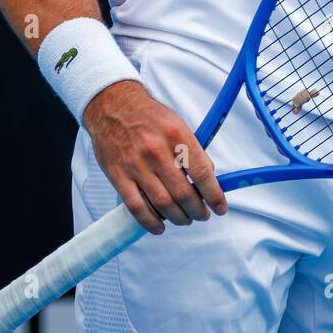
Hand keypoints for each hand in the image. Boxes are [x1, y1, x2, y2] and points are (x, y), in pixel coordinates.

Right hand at [83, 80, 227, 234]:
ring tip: (185, 219)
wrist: (112, 106)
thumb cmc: (149, 116)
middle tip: (203, 215)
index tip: (220, 207)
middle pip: (183, 193)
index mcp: (176, 135)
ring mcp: (135, 165)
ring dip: (178, 218)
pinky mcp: (118, 176)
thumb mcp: (177, 124)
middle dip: (198, 210)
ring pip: (162, 204)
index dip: (214, 195)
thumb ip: (192, 150)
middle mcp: (156, 151)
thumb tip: (208, 178)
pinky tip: (160, 226)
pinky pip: (137, 207)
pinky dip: (150, 222)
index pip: (202, 173)